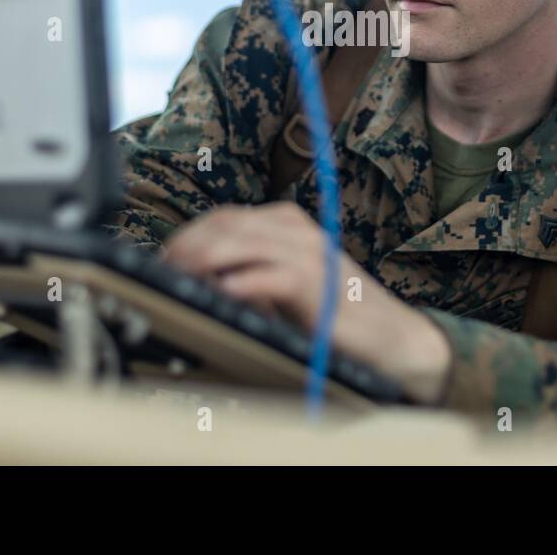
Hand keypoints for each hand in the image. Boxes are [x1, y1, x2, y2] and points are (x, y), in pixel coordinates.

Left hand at [164, 202, 450, 403]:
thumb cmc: (338, 316)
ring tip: (179, 279)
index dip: (188, 235)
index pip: (224, 216)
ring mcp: (309, 255)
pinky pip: (271, 276)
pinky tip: (221, 295)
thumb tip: (197, 277)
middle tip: (162, 271)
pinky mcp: (319, 286)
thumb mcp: (287, 285)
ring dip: (203, 260)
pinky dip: (241, 283)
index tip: (163, 259)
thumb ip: (251, 271)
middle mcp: (298, 231)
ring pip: (241, 242)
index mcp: (289, 224)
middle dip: (186, 246)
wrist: (394, 340)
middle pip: (225, 224)